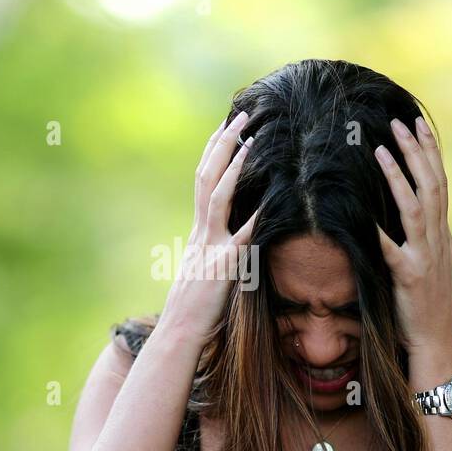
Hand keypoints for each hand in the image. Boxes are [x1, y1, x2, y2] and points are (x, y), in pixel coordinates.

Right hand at [158, 111, 259, 344]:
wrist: (179, 334)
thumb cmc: (196, 309)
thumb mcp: (206, 271)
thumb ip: (219, 251)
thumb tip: (237, 238)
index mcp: (198, 232)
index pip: (202, 182)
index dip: (213, 153)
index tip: (225, 128)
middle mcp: (200, 233)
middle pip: (206, 178)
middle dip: (222, 145)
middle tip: (240, 116)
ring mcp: (210, 248)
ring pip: (217, 197)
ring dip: (234, 167)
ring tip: (250, 140)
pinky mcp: (223, 267)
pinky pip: (242, 237)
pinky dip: (255, 217)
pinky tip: (271, 199)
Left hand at [374, 117, 451, 354]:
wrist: (437, 342)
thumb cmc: (432, 306)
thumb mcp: (440, 265)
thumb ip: (436, 240)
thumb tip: (435, 218)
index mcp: (443, 234)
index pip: (440, 182)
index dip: (430, 152)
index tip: (419, 125)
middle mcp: (438, 240)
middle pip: (431, 185)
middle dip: (416, 152)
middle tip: (400, 122)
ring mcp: (426, 257)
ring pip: (415, 208)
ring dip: (399, 177)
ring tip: (381, 150)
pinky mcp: (410, 278)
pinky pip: (393, 251)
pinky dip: (382, 233)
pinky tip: (367, 216)